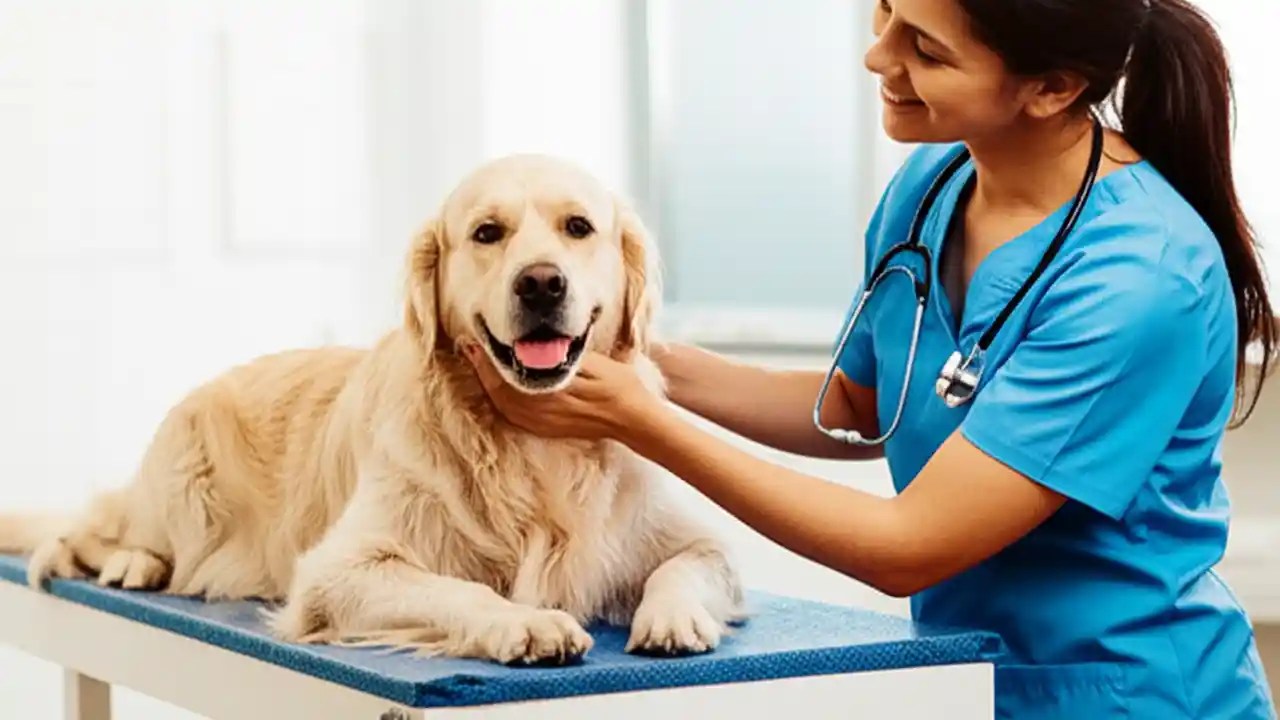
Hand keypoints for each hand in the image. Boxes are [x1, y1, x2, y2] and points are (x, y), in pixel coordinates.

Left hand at [461, 341, 660, 441]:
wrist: (633, 419)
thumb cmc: (620, 386)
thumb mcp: (596, 363)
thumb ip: (563, 358)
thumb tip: (535, 346)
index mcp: (554, 392)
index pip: (510, 375)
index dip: (489, 359)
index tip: (475, 341)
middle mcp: (544, 412)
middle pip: (500, 392)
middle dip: (481, 369)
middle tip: (468, 348)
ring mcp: (543, 424)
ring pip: (503, 405)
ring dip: (487, 384)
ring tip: (477, 362)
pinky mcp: (545, 429)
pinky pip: (513, 415)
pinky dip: (500, 399)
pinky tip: (495, 387)